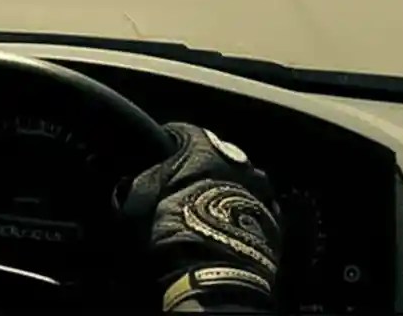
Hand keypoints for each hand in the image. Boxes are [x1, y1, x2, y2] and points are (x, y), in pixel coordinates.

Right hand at [116, 123, 281, 311]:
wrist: (218, 271)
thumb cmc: (176, 229)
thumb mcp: (140, 201)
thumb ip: (138, 182)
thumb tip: (129, 184)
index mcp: (204, 147)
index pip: (181, 131)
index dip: (165, 143)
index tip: (158, 155)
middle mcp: (238, 161)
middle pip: (214, 156)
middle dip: (199, 168)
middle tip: (181, 189)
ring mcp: (261, 189)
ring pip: (238, 180)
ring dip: (223, 190)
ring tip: (206, 212)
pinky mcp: (273, 218)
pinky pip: (253, 207)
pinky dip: (241, 213)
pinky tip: (226, 229)